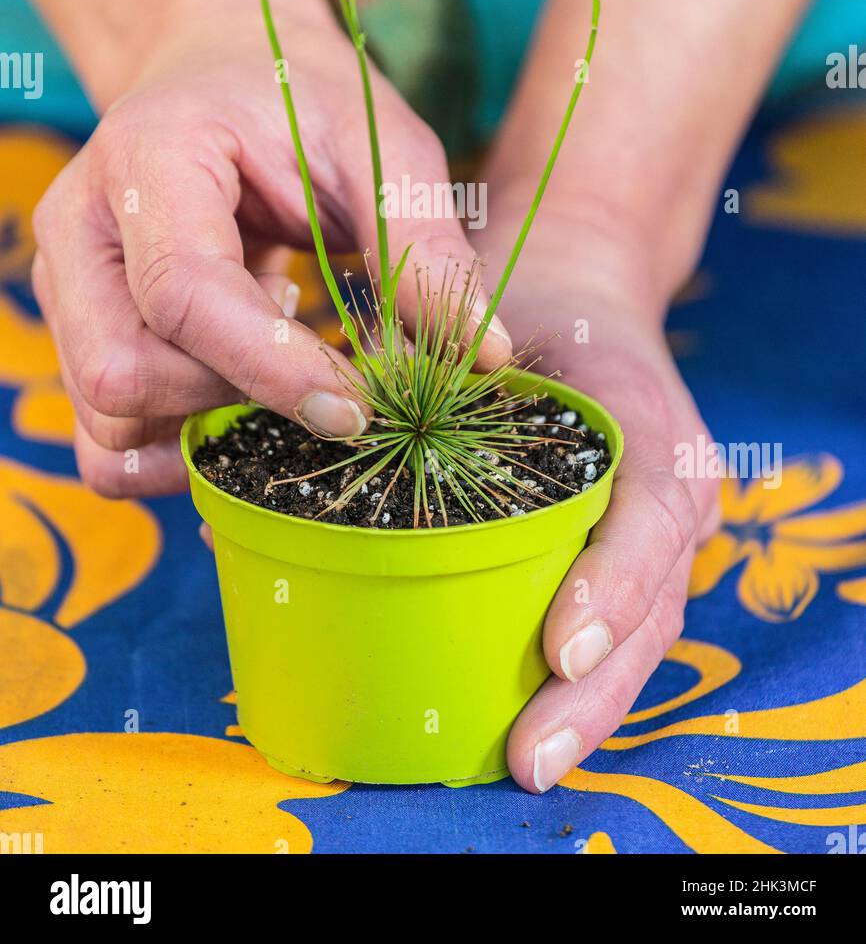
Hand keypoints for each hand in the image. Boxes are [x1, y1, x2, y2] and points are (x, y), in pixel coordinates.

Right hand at [32, 0, 510, 497]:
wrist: (217, 61)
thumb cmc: (299, 91)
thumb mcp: (375, 141)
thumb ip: (421, 243)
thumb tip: (484, 356)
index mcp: (148, 156)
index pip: (184, 294)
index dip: (271, 366)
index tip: (358, 406)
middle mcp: (80, 224)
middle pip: (124, 373)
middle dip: (235, 399)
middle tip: (317, 367)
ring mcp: (65, 282)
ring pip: (106, 420)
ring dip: (202, 426)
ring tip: (272, 356)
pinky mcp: (77, 328)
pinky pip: (103, 436)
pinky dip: (172, 445)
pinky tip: (233, 388)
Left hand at [473, 208, 718, 791]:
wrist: (583, 284)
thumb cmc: (529, 295)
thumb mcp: (482, 304)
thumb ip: (424, 356)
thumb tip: (325, 417)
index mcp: (648, 417)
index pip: (652, 511)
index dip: (612, 584)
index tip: (560, 648)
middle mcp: (673, 483)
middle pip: (656, 602)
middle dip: (598, 688)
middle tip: (532, 754)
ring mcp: (659, 526)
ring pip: (644, 630)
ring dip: (591, 705)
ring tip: (527, 761)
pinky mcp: (630, 551)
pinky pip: (617, 622)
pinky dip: (580, 680)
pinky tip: (526, 728)